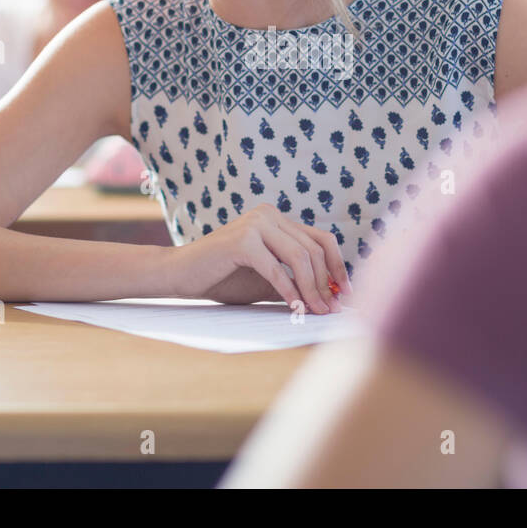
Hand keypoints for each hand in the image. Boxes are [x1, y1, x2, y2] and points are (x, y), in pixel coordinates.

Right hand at [173, 204, 353, 313]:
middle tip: (331, 309)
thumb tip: (329, 298)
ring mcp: (255, 224)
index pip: (321, 239)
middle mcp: (268, 215)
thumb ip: (294, 281)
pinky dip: (289, 292)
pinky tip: (296, 309)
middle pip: (314, 250)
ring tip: (316, 312)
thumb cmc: (223, 278)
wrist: (180, 275)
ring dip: (312, 289)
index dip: (338, 266)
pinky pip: (276, 270)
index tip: (345, 293)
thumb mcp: (266, 278)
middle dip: (326, 283)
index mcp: (276, 219)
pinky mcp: (242, 240)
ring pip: (299, 257)